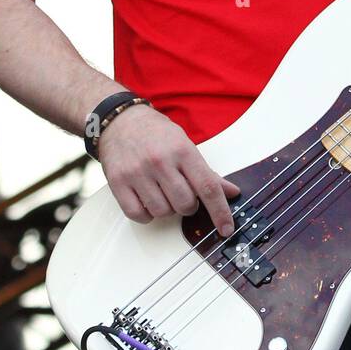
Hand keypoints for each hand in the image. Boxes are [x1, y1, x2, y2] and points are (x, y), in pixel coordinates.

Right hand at [98, 103, 240, 238]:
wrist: (121, 121)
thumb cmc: (157, 134)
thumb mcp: (186, 145)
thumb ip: (207, 172)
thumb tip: (231, 193)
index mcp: (182, 151)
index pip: (208, 187)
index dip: (220, 211)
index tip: (227, 228)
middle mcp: (160, 161)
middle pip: (185, 204)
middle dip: (189, 206)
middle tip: (182, 192)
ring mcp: (138, 172)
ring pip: (163, 212)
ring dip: (167, 209)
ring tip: (162, 192)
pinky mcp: (118, 182)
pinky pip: (138, 214)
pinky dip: (146, 214)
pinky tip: (147, 199)